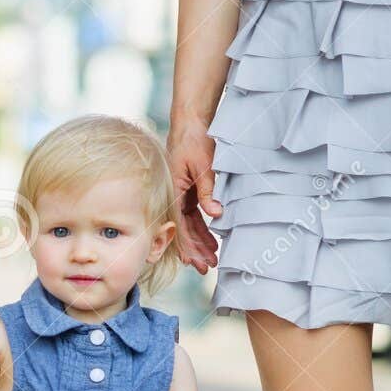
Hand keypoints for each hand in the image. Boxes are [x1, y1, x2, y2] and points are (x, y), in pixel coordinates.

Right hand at [166, 118, 220, 273]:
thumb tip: (216, 215)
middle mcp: (175, 196)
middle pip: (183, 231)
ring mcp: (181, 194)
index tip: (198, 263)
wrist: (190, 122)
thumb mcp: (204, 166)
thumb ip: (209, 191)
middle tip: (207, 268)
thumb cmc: (194, 140)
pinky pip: (193, 215)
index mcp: (174, 192)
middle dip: (195, 251)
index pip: (180, 227)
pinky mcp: (187, 191)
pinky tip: (212, 238)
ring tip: (212, 257)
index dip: (189, 247)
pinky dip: (202, 227)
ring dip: (200, 241)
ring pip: (189, 225)